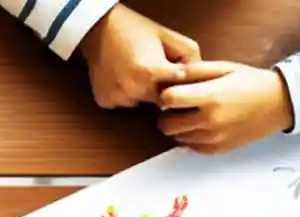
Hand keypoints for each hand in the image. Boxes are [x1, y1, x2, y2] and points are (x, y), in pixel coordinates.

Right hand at [79, 4, 199, 107]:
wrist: (99, 29)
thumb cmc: (135, 29)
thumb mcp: (169, 36)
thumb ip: (190, 56)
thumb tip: (199, 77)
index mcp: (152, 71)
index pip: (178, 90)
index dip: (178, 82)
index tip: (176, 75)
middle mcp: (134, 88)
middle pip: (160, 100)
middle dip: (161, 88)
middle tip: (154, 70)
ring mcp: (118, 97)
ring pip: (141, 104)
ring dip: (142, 93)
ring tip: (136, 72)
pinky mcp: (105, 101)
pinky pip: (123, 104)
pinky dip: (125, 94)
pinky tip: (122, 77)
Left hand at [158, 61, 294, 153]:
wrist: (280, 103)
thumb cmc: (252, 82)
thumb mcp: (225, 68)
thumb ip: (196, 70)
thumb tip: (173, 73)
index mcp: (210, 97)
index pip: (168, 99)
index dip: (166, 95)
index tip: (173, 92)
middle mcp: (209, 120)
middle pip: (166, 124)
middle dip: (167, 114)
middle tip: (178, 106)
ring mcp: (213, 138)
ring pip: (176, 137)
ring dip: (178, 127)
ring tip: (192, 115)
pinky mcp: (217, 149)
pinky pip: (190, 147)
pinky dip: (190, 137)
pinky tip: (201, 126)